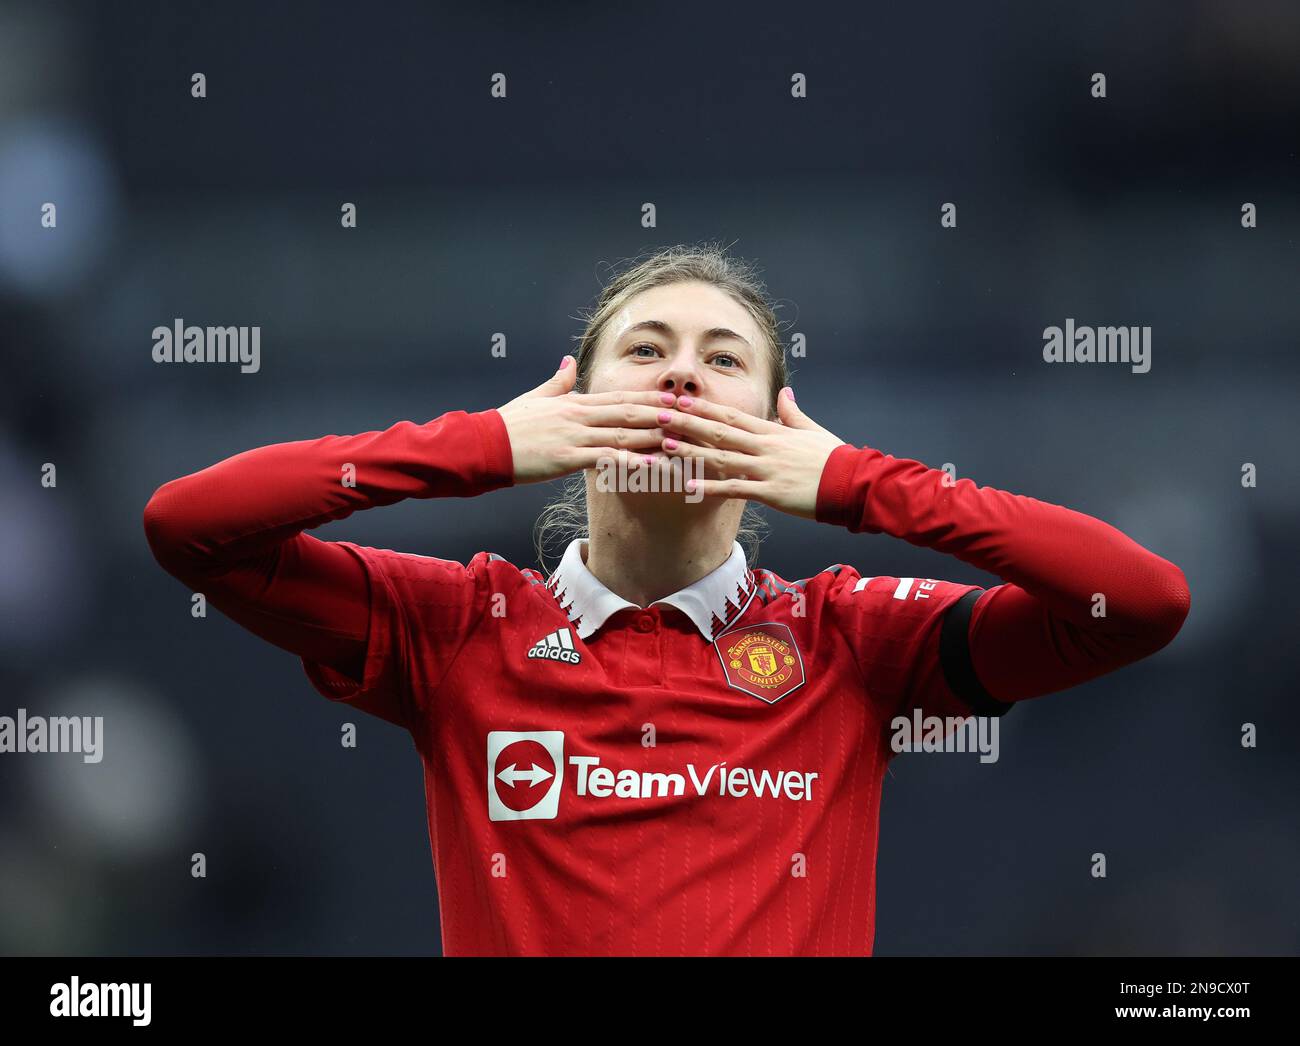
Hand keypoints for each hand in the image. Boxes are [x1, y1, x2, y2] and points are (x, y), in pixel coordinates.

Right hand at [495, 356, 677, 483]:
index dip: (649, 400)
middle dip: (661, 415)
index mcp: (575, 402)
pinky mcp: (567, 458)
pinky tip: (651, 468)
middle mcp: (579, 416)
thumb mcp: (535, 398)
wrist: (484, 445)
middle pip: (629, 414)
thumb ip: (557, 382)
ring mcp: (575, 436)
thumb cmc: (508, 425)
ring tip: (682, 441)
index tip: (674, 401)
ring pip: (623, 436)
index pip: (620, 399)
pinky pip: (606, 460)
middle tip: (691, 418)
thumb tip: (569, 363)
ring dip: (654, 439)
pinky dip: (631, 463)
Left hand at [653, 388, 846, 518]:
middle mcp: (765, 447)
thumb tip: (785, 391)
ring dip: (692, 452)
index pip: (731, 416)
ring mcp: (766, 469)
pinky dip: (712, 488)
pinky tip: (690, 488)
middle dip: (687, 423)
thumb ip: (793, 412)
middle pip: (719, 432)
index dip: (703, 408)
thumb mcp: (812, 430)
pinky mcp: (770, 493)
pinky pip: (735, 489)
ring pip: (722, 458)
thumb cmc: (834, 458)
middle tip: (659, 415)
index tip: (680, 401)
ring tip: (666, 445)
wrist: (853, 483)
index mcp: (772, 432)